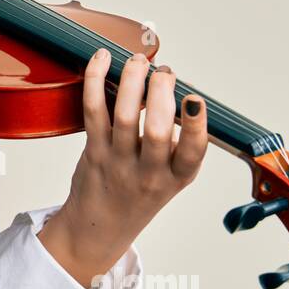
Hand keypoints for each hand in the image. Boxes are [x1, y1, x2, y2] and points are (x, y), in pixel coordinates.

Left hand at [38, 48, 208, 288]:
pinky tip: (102, 59)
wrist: (100, 228)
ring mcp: (118, 162)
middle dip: (160, 92)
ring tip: (138, 60)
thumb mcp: (170, 176)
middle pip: (155, 129)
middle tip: (163, 72)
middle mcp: (148, 172)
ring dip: (131, 80)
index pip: (192, 152)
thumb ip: (176, 142)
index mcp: (176, 177)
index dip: (195, 124)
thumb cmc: (138, 193)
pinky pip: (93, 111)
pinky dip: (95, 81)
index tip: (194, 99)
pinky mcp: (93, 152)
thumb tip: (173, 90)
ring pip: (123, 116)